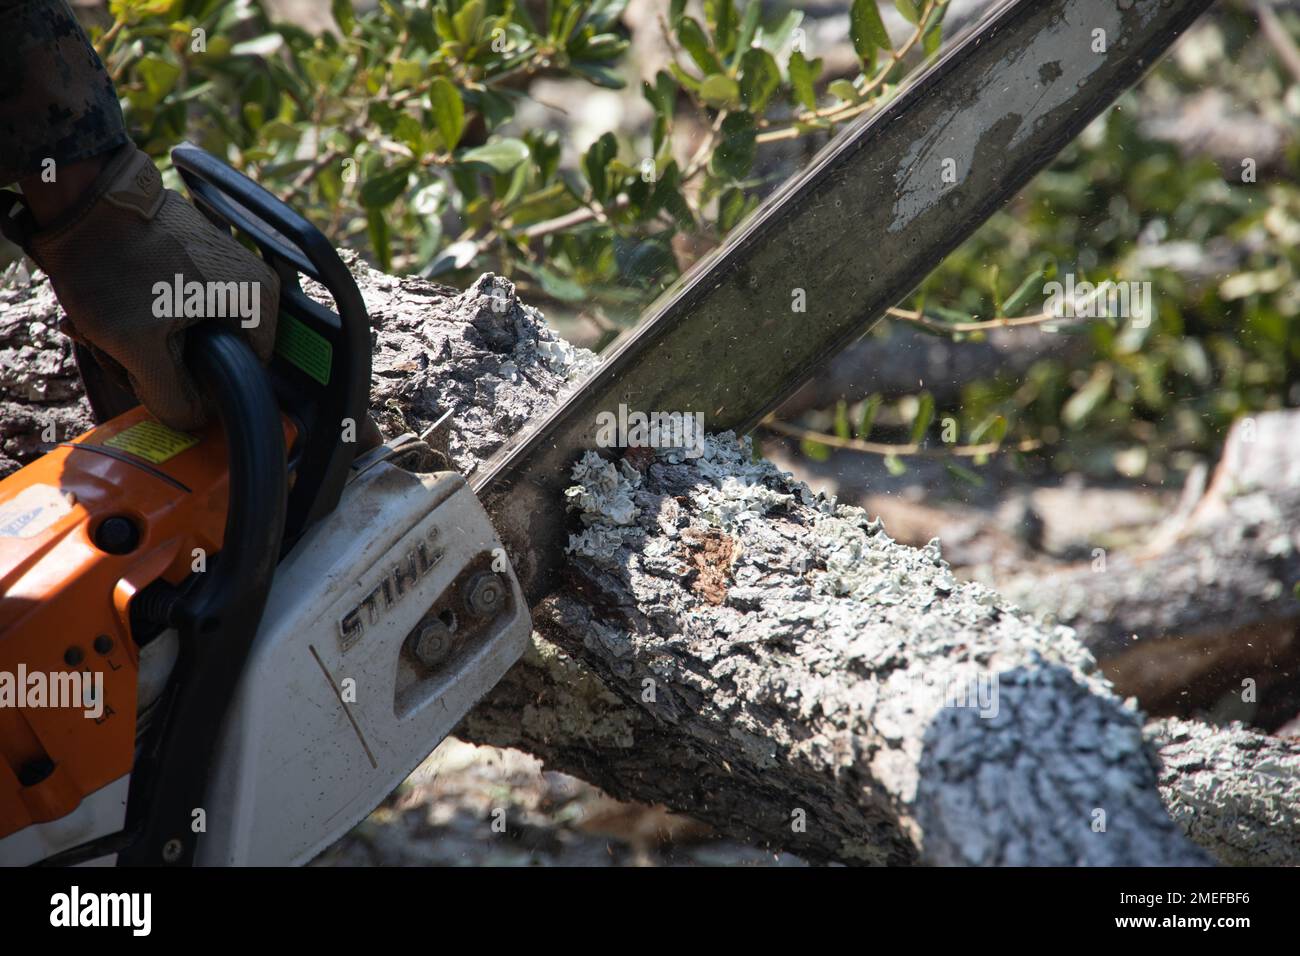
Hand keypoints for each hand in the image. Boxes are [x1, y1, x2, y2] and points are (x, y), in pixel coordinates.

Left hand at [24, 144, 278, 430]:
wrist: (84, 198)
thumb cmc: (115, 263)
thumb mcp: (137, 346)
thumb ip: (172, 397)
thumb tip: (192, 419)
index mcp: (259, 301)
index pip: (246, 372)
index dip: (202, 386)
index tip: (161, 373)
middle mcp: (254, 278)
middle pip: (217, 349)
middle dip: (170, 358)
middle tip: (129, 350)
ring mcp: (226, 260)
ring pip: (194, 325)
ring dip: (153, 334)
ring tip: (117, 324)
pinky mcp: (197, 249)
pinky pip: (181, 298)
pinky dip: (149, 308)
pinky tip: (119, 302)